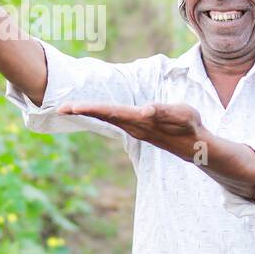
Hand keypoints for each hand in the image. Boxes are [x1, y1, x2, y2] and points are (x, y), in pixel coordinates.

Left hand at [56, 101, 207, 160]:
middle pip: (103, 116)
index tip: (73, 107)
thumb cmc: (190, 127)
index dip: (91, 109)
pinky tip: (89, 111)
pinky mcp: (136, 127)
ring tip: (68, 108)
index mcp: (140, 121)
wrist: (194, 146)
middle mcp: (133, 126)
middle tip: (60, 108)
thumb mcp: (183, 115)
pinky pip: (113, 118)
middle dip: (82, 111)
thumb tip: (145, 109)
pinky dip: (98, 114)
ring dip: (87, 112)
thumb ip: (164, 111)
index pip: (111, 112)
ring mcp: (134, 128)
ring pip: (106, 118)